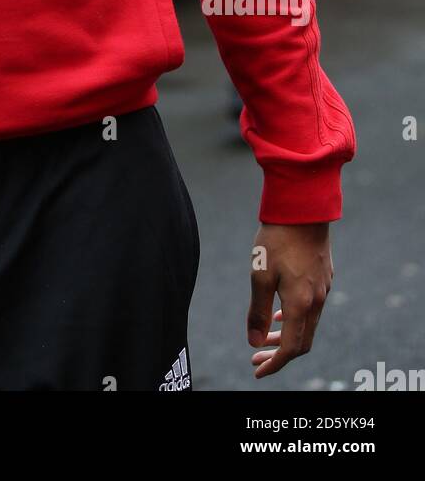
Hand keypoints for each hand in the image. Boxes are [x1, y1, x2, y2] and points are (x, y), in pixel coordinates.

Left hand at [248, 222, 332, 377]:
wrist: (303, 207)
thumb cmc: (277, 239)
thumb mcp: (260, 275)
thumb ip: (258, 311)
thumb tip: (254, 342)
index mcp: (302, 304)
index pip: (292, 348)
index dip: (275, 364)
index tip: (257, 370)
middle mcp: (318, 300)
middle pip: (303, 341)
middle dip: (279, 354)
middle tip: (256, 357)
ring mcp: (324, 288)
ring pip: (308, 324)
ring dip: (287, 335)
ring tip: (265, 337)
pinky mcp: (324, 276)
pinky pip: (312, 308)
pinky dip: (295, 318)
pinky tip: (280, 311)